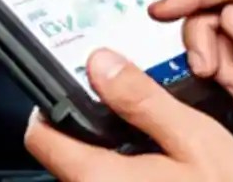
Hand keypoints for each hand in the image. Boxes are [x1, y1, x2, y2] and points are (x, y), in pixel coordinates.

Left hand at [24, 48, 232, 181]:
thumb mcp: (194, 137)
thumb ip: (141, 99)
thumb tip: (100, 63)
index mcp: (98, 178)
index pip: (39, 138)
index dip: (52, 107)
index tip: (76, 92)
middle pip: (64, 159)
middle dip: (93, 133)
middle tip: (136, 120)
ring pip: (89, 177)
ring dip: (112, 159)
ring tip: (156, 149)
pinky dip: (127, 177)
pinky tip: (163, 175)